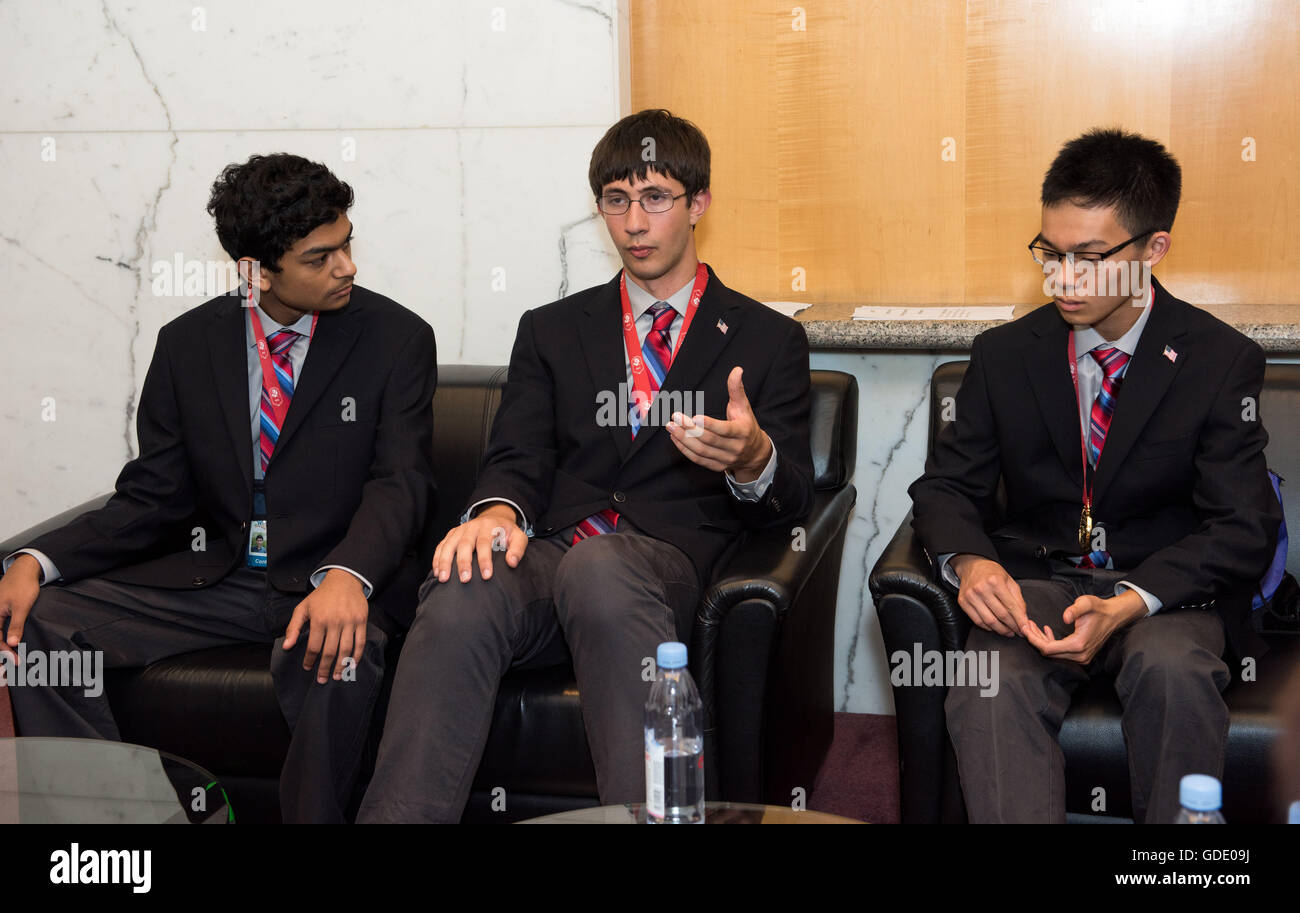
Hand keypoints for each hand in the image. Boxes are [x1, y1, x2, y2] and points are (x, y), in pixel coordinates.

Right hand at [0, 554, 42, 659]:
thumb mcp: (22, 607)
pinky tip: (11, 644)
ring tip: (11, 657)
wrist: (25, 571)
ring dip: (3, 645)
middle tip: (12, 663)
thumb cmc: (23, 586)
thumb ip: (16, 625)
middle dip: (2, 650)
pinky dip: (4, 637)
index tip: (15, 660)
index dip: (4, 650)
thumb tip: (13, 643)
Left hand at [282, 568, 369, 683]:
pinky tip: (353, 664)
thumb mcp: (303, 608)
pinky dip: (357, 655)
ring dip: (341, 665)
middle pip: (330, 651)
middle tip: (322, 680)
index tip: (307, 668)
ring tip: (337, 676)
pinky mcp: (361, 621)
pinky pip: (360, 642)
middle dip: (325, 668)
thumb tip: (287, 646)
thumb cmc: (321, 596)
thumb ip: (294, 627)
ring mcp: (350, 622)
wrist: (344, 580)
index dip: (310, 660)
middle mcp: (335, 621)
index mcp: (318, 619)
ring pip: (346, 649)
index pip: (313, 646)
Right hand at [432, 503, 527, 583]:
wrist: (494, 517)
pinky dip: (437, 558)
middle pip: (465, 544)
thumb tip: (511, 562)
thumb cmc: (506, 532)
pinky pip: (441, 545)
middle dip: (464, 562)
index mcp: (488, 526)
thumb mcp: (518, 536)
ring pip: (449, 544)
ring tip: (443, 578)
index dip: (485, 559)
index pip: (485, 543)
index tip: (487, 576)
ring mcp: (459, 530)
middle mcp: (472, 526)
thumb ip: (518, 548)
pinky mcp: (451, 534)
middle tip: (465, 580)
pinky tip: (437, 572)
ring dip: (445, 561)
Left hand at [666, 366, 771, 480]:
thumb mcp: (744, 406)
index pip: (725, 430)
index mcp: (743, 432)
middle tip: (676, 417)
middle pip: (709, 440)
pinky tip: (675, 438)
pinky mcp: (717, 466)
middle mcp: (735, 448)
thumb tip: (737, 370)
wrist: (754, 453)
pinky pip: (698, 459)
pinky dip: (685, 449)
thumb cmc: (746, 425)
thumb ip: (737, 389)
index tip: (694, 416)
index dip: (709, 424)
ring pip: (702, 451)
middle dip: (690, 429)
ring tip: (671, 427)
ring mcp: (726, 459)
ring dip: (684, 439)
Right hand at [951, 553, 1027, 637]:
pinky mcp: (963, 602)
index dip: (1020, 620)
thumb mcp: (1009, 581)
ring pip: (989, 621)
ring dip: (1001, 629)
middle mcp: (982, 588)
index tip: (1025, 629)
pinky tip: (995, 627)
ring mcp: (971, 596)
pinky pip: (977, 621)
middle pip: (1001, 615)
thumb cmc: (992, 573)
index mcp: (995, 581)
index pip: (1011, 606)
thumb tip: (1023, 617)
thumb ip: (1018, 599)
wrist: (972, 566)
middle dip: (1012, 626)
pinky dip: (988, 627)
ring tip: (1008, 631)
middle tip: (1018, 631)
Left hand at [1021, 591, 1146, 663]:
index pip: (1048, 648)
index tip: (1025, 629)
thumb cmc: (1099, 609)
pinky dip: (1051, 642)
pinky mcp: (1081, 655)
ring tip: (1033, 626)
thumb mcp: (1086, 603)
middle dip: (1035, 639)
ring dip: (1042, 640)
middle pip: (1049, 652)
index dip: (1034, 640)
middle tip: (1026, 625)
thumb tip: (1064, 618)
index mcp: (1078, 644)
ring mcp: (1081, 657)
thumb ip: (1074, 610)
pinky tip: (1046, 630)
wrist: (1113, 616)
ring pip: (1054, 653)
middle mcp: (1080, 655)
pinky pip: (1061, 652)